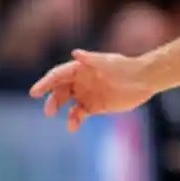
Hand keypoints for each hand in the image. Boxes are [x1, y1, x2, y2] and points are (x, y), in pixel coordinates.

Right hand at [29, 49, 156, 131]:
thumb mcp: (108, 62)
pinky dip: (74, 120)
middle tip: (49, 111)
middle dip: (52, 100)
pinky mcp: (95, 106)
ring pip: (67, 104)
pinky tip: (73, 127)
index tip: (35, 92)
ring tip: (69, 124)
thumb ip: (91, 59)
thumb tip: (75, 53)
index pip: (57, 75)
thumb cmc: (125, 67)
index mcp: (79, 68)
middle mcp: (80, 81)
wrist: (143, 79)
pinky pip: (79, 114)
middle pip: (59, 91)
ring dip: (63, 112)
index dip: (45, 83)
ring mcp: (86, 94)